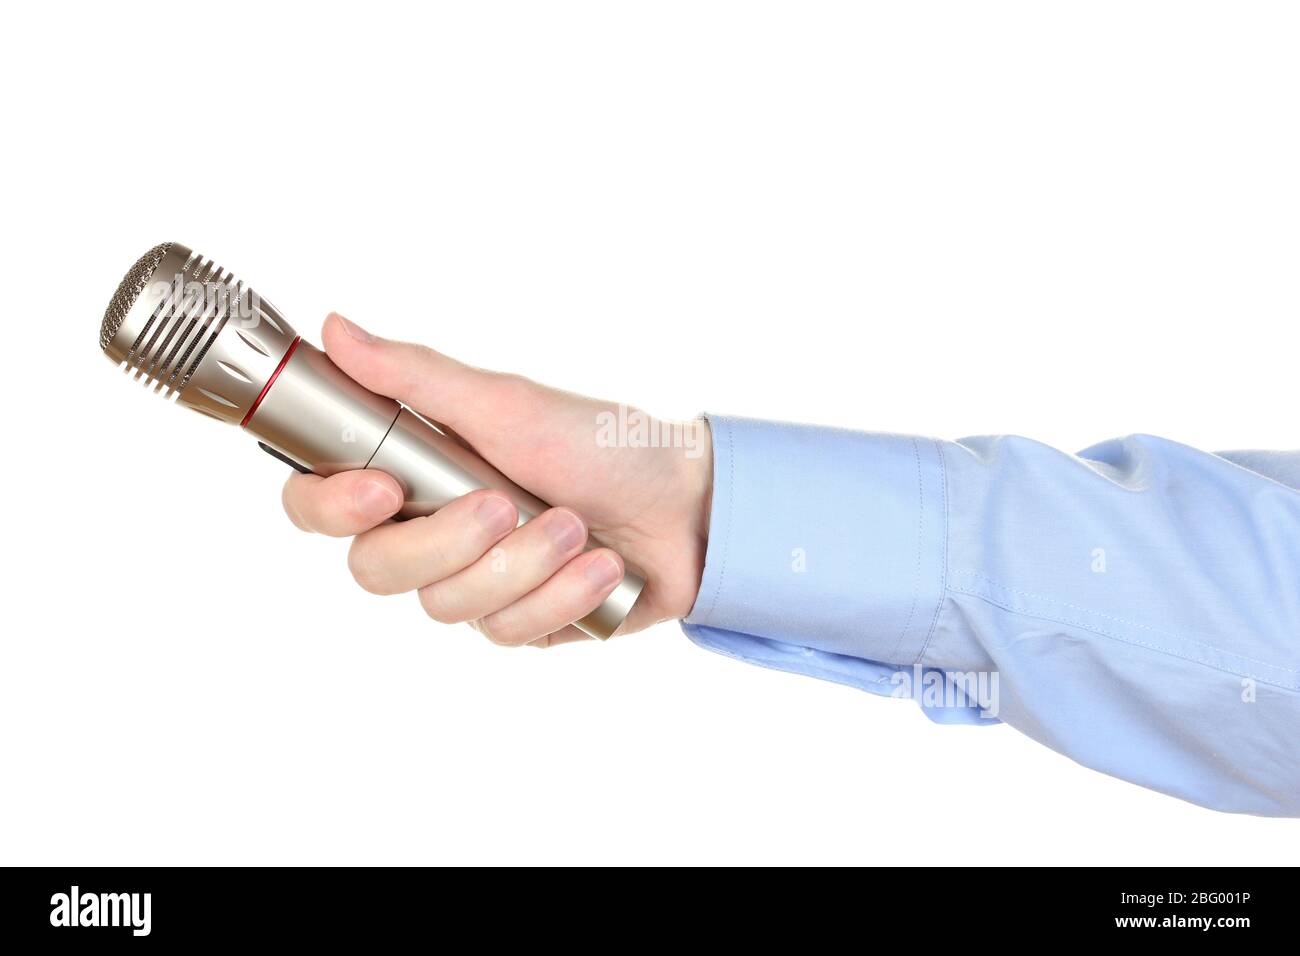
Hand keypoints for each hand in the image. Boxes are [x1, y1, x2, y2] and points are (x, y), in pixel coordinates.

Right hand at [281, 313, 711, 646]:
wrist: (689, 504)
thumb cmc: (600, 442)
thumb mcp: (509, 403)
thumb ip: (417, 377)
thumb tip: (336, 329)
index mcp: (416, 474)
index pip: (321, 506)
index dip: (331, 507)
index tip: (381, 490)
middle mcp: (434, 534)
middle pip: (377, 571)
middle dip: (450, 542)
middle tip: (507, 505)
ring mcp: (476, 584)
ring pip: (448, 607)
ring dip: (525, 565)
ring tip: (579, 526)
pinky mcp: (522, 623)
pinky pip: (509, 633)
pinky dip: (561, 596)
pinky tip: (602, 568)